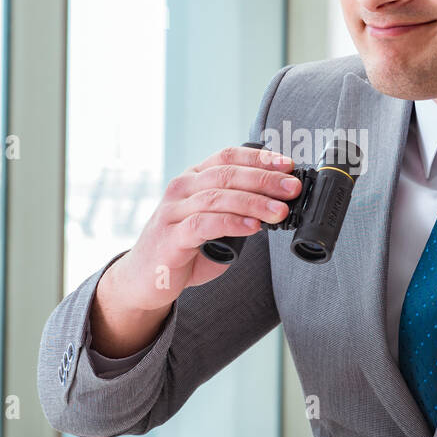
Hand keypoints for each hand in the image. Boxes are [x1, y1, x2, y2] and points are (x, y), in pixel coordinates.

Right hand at [113, 145, 300, 309]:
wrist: (144, 280)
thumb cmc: (184, 250)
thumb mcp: (214, 224)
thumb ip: (239, 214)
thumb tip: (279, 208)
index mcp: (193, 178)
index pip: (228, 156)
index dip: (260, 158)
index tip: (288, 165)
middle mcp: (182, 188)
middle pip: (227, 174)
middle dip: (264, 179)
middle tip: (292, 188)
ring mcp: (173, 211)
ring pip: (217, 196)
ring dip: (254, 202)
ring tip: (280, 211)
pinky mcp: (170, 237)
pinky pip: (204, 224)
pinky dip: (232, 223)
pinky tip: (253, 227)